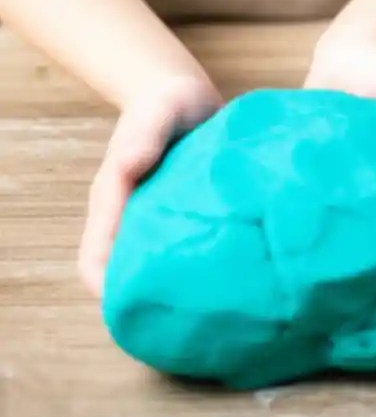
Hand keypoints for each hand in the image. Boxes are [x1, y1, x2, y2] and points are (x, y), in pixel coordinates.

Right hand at [81, 75, 223, 295]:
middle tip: (189, 321)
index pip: (96, 260)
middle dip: (148, 298)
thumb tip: (127, 167)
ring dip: (179, 286)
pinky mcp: (189, 216)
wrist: (187, 96)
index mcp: (115, 201)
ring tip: (219, 307)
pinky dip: (205, 265)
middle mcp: (133, 217)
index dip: (107, 289)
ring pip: (160, 265)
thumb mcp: (157, 112)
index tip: (136, 311)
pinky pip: (189, 249)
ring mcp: (160, 219)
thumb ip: (144, 136)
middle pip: (128, 273)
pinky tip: (240, 277)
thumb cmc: (166, 103)